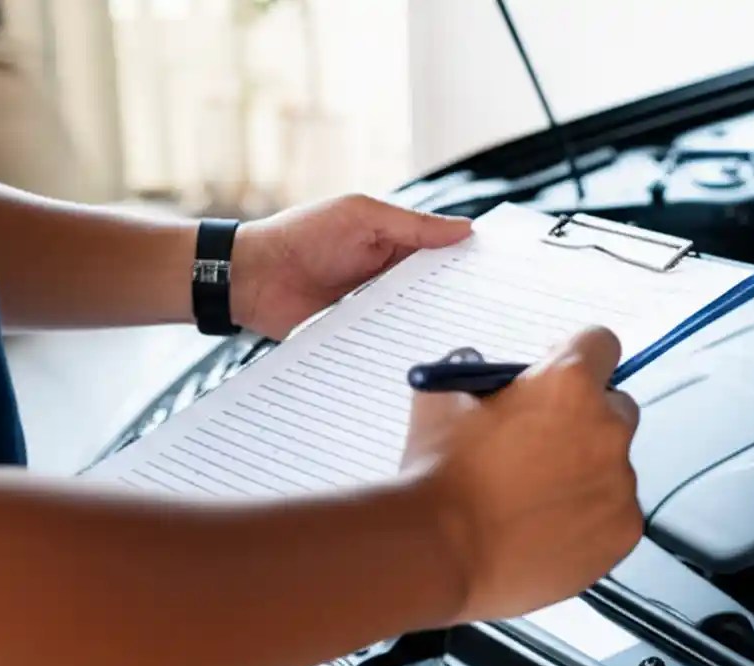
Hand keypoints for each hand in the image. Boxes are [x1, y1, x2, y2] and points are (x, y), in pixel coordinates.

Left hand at [230, 195, 471, 338]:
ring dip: (433, 330)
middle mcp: (392, 282)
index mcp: (398, 248)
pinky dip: (403, 351)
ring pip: (416, 324)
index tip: (501, 277)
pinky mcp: (359, 339)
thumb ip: (413, 226)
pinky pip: (388, 347)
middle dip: (459, 305)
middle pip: (436, 296)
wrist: (252, 276)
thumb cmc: (303, 235)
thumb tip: (466, 229)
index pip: (445, 258)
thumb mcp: (361, 216)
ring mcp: (376, 313)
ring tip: (465, 342)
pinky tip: (425, 360)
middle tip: (493, 317)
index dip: (470, 266)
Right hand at [403, 327, 642, 623]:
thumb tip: (482, 375)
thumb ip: (473, 374)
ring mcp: (620, 483)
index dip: (575, 359)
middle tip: (542, 446)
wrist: (440, 552)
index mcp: (569, 382)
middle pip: (615, 406)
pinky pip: (616, 514)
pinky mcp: (623, 531)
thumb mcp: (442, 399)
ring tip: (534, 500)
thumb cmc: (438, 473)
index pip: (600, 344)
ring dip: (585, 473)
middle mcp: (607, 427)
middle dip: (585, 419)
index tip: (556, 381)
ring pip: (614, 466)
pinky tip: (547, 529)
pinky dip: (590, 519)